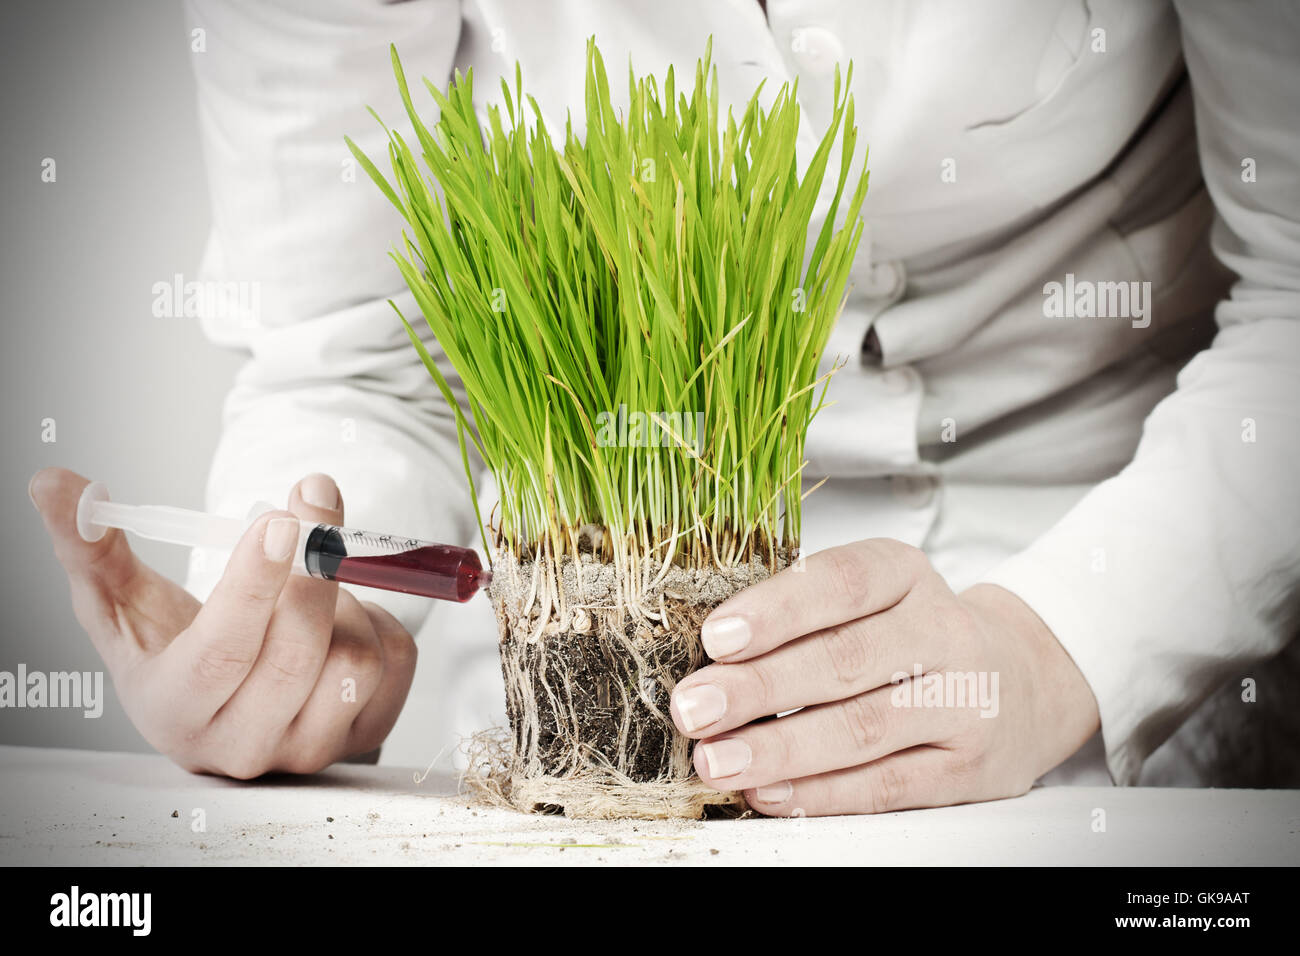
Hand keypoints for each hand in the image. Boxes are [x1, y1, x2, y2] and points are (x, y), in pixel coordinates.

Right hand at [29, 468, 416, 778]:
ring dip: (345, 597)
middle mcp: (245, 743)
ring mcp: (310, 746)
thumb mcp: (121, 604)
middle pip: (297, 654)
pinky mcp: (366, 733)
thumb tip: (55, 483)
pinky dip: (380, 617)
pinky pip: (397, 660)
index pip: (222, 652)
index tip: (282, 519)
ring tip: (312, 582)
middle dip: (316, 567)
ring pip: (355, 657)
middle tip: (315, 495)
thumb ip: (89, 546)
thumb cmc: (172, 648)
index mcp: (177, 711)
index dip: (254, 584)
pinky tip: (342, 613)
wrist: (228, 705)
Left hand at [670, 539, 1099, 815]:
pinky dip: (819, 792)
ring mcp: (962, 702)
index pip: (842, 583)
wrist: (1027, 679)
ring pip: (862, 728)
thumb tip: (712, 657)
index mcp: (907, 574)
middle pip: (844, 660)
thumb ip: (804, 615)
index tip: (717, 637)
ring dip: (779, 748)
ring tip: (715, 759)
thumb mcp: (876, 596)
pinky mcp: (967, 768)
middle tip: (694, 707)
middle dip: (758, 687)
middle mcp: (942, 631)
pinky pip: (885, 784)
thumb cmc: (917, 633)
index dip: (777, 610)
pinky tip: (767, 790)